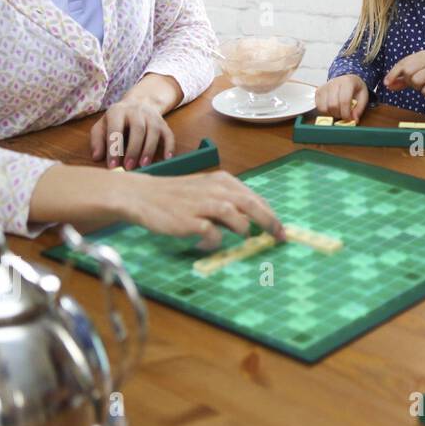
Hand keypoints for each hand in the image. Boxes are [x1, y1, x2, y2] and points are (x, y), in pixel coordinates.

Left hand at [89, 99, 174, 169]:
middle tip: (129, 167)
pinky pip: (169, 134)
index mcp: (117, 111)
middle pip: (138, 129)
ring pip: (154, 132)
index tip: (112, 165)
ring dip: (149, 150)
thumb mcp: (102, 125)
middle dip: (133, 149)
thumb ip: (97, 140)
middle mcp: (136, 111)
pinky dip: (169, 147)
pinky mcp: (163, 123)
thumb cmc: (117, 119)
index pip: (115, 129)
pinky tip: (167, 159)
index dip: (114, 147)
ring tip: (143, 165)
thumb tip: (96, 157)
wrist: (139, 102)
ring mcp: (152, 117)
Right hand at [117, 170, 285, 249]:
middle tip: (278, 238)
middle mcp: (216, 190)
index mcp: (223, 181)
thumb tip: (253, 220)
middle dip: (269, 223)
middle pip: (252, 205)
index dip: (271, 215)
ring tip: (241, 237)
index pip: (255, 198)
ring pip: (236, 217)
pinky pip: (211, 234)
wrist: (143, 195)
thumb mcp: (207, 191)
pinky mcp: (188, 220)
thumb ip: (229, 202)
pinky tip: (208, 244)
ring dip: (243, 230)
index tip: (281, 231)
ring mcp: (202, 204)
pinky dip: (215, 242)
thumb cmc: (177, 196)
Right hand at [315, 75, 368, 121]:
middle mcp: (334, 82)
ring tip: (338, 111)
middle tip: (344, 115)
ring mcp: (324, 86)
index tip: (349, 119)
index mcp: (347, 82)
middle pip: (333, 105)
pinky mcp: (318, 91)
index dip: (346, 113)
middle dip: (339, 114)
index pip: (344, 101)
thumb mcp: (363, 97)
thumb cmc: (356, 89)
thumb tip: (354, 120)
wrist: (348, 79)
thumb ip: (359, 109)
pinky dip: (325, 111)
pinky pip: (319, 106)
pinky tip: (332, 109)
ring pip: (324, 107)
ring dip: (331, 114)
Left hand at [384, 51, 424, 99]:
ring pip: (416, 81)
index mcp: (421, 55)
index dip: (392, 74)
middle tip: (416, 84)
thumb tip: (387, 84)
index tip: (386, 83)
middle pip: (408, 72)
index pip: (402, 63)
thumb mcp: (414, 75)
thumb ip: (400, 79)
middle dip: (409, 81)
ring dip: (418, 88)